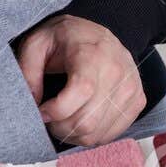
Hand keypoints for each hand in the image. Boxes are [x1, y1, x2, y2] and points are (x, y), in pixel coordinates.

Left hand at [18, 16, 145, 146]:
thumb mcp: (37, 43)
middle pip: (88, 121)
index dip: (56, 111)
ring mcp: (130, 88)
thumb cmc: (67, 38)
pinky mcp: (137, 100)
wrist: (98, 31)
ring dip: (73, 135)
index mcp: (92, 53)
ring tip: (63, 120)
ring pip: (98, 133)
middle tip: (49, 119)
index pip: (81, 91)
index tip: (41, 111)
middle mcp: (117, 71)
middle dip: (60, 128)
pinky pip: (112, 134)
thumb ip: (28, 71)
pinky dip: (91, 135)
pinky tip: (81, 119)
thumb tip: (32, 103)